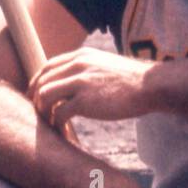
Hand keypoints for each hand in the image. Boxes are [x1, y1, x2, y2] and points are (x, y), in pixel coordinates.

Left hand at [27, 47, 150, 124]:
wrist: (150, 85)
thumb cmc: (132, 80)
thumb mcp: (106, 66)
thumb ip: (89, 70)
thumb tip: (78, 84)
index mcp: (81, 56)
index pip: (48, 66)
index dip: (38, 82)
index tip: (37, 97)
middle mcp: (77, 65)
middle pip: (42, 80)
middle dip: (36, 99)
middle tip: (40, 115)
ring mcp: (80, 82)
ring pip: (45, 96)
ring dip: (44, 112)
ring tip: (50, 125)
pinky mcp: (85, 100)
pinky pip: (59, 113)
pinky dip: (57, 124)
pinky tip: (63, 132)